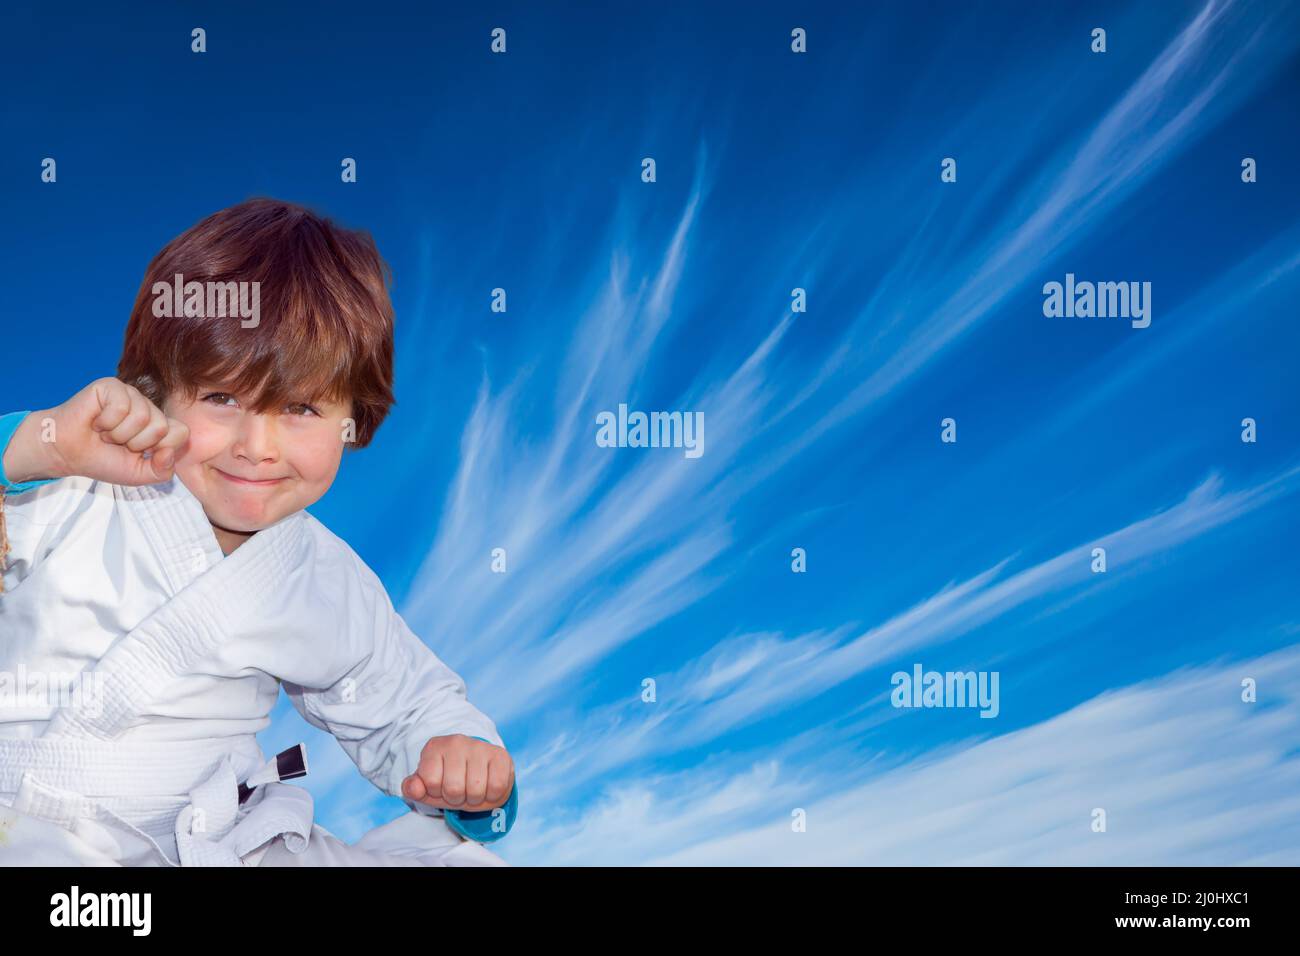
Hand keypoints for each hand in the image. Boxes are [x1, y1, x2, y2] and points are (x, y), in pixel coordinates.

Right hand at [3, 378, 189, 485]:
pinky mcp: (112, 386)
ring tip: (106, 433)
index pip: (182, 433)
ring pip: (142, 417)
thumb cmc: (104, 461)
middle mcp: (149, 408)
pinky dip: (105, 422)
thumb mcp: (140, 475)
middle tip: (117, 443)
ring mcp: (132, 395)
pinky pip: (121, 407)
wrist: (67, 453)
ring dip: (118, 434)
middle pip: (162, 427)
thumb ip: (163, 470)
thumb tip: (168, 451)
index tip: (138, 453)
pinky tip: (96, 422)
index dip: (160, 449)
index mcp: (160, 426)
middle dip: (135, 444)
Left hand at [401, 735, 514, 812]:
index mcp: (434, 747)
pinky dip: (493, 796)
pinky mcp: (500, 754)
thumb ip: (414, 789)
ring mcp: (480, 746)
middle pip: (454, 789)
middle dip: (456, 799)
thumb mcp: (428, 787)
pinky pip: (497, 786)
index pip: (430, 782)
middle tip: (459, 791)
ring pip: (476, 790)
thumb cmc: (449, 780)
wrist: (478, 770)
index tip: (440, 786)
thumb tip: (412, 789)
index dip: (436, 793)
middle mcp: (456, 741)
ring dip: (475, 799)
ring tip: (473, 790)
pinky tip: (488, 786)